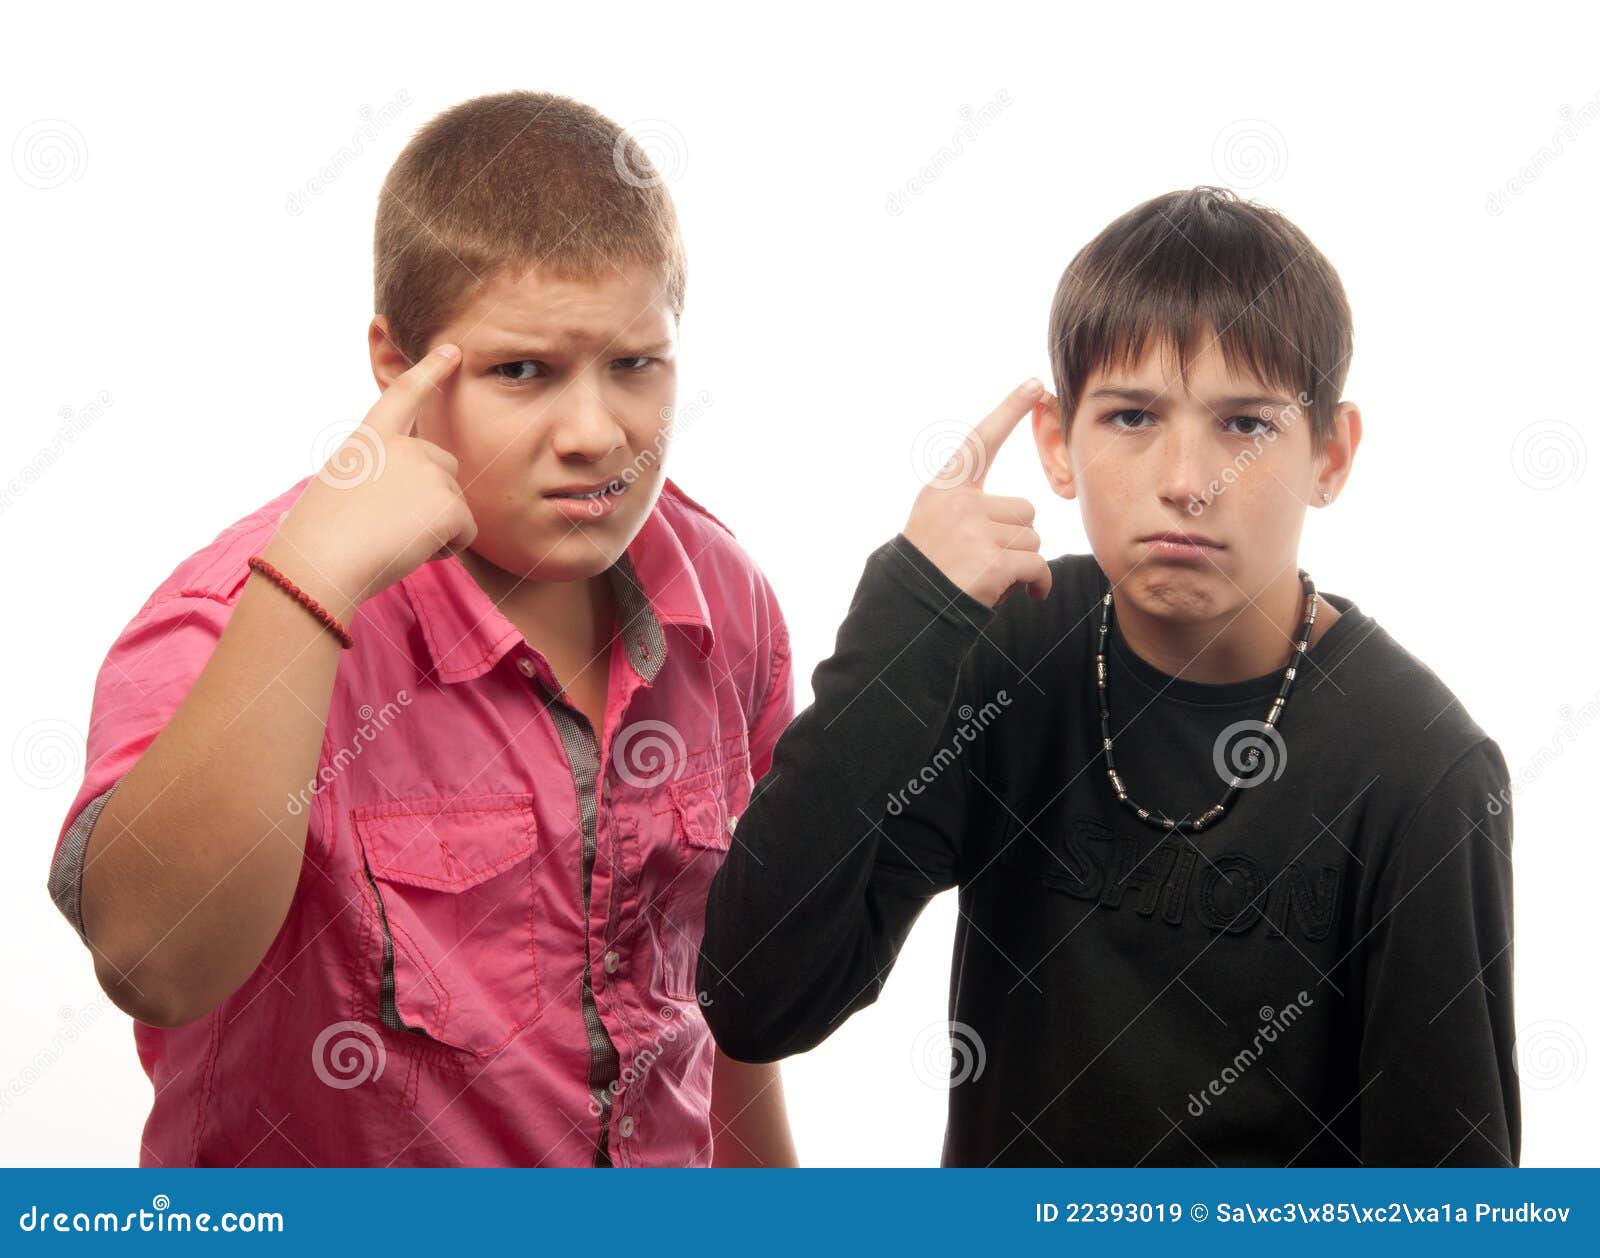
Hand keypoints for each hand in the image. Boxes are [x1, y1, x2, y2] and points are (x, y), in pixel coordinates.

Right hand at [261, 345, 478, 621]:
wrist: (321, 563)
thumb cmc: (317, 540)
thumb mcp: (339, 490)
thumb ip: (375, 479)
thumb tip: (386, 502)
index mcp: (369, 439)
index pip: (403, 395)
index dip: (430, 370)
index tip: (453, 349)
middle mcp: (402, 446)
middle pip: (445, 468)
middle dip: (431, 499)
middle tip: (387, 524)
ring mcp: (428, 471)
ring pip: (456, 504)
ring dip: (435, 528)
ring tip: (392, 539)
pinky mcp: (449, 504)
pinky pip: (467, 532)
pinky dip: (446, 549)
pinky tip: (411, 551)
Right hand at [902, 378, 1050, 607]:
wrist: (908, 612)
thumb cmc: (929, 570)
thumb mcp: (936, 525)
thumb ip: (972, 509)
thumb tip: (1027, 519)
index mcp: (945, 490)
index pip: (980, 442)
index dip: (1008, 410)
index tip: (1032, 383)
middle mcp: (959, 504)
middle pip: (1024, 510)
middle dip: (1015, 538)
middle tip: (983, 560)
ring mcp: (975, 532)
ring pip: (1033, 539)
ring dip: (1021, 563)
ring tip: (988, 577)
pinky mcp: (993, 562)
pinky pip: (1037, 565)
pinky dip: (1038, 583)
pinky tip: (1030, 592)